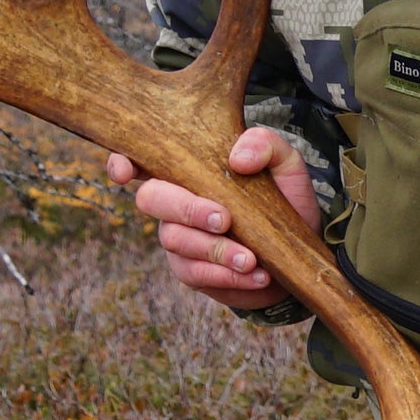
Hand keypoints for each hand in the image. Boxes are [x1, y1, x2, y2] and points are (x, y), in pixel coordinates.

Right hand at [106, 127, 320, 310]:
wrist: (298, 247)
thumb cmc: (282, 197)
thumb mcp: (285, 163)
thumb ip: (265, 145)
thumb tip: (238, 158)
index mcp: (187, 168)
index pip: (140, 158)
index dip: (122, 163)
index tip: (125, 173)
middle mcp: (175, 200)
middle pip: (150, 199)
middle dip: (186, 209)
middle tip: (225, 220)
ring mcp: (179, 237)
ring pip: (176, 241)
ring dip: (216, 250)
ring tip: (252, 258)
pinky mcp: (192, 270)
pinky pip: (196, 274)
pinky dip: (227, 275)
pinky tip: (258, 274)